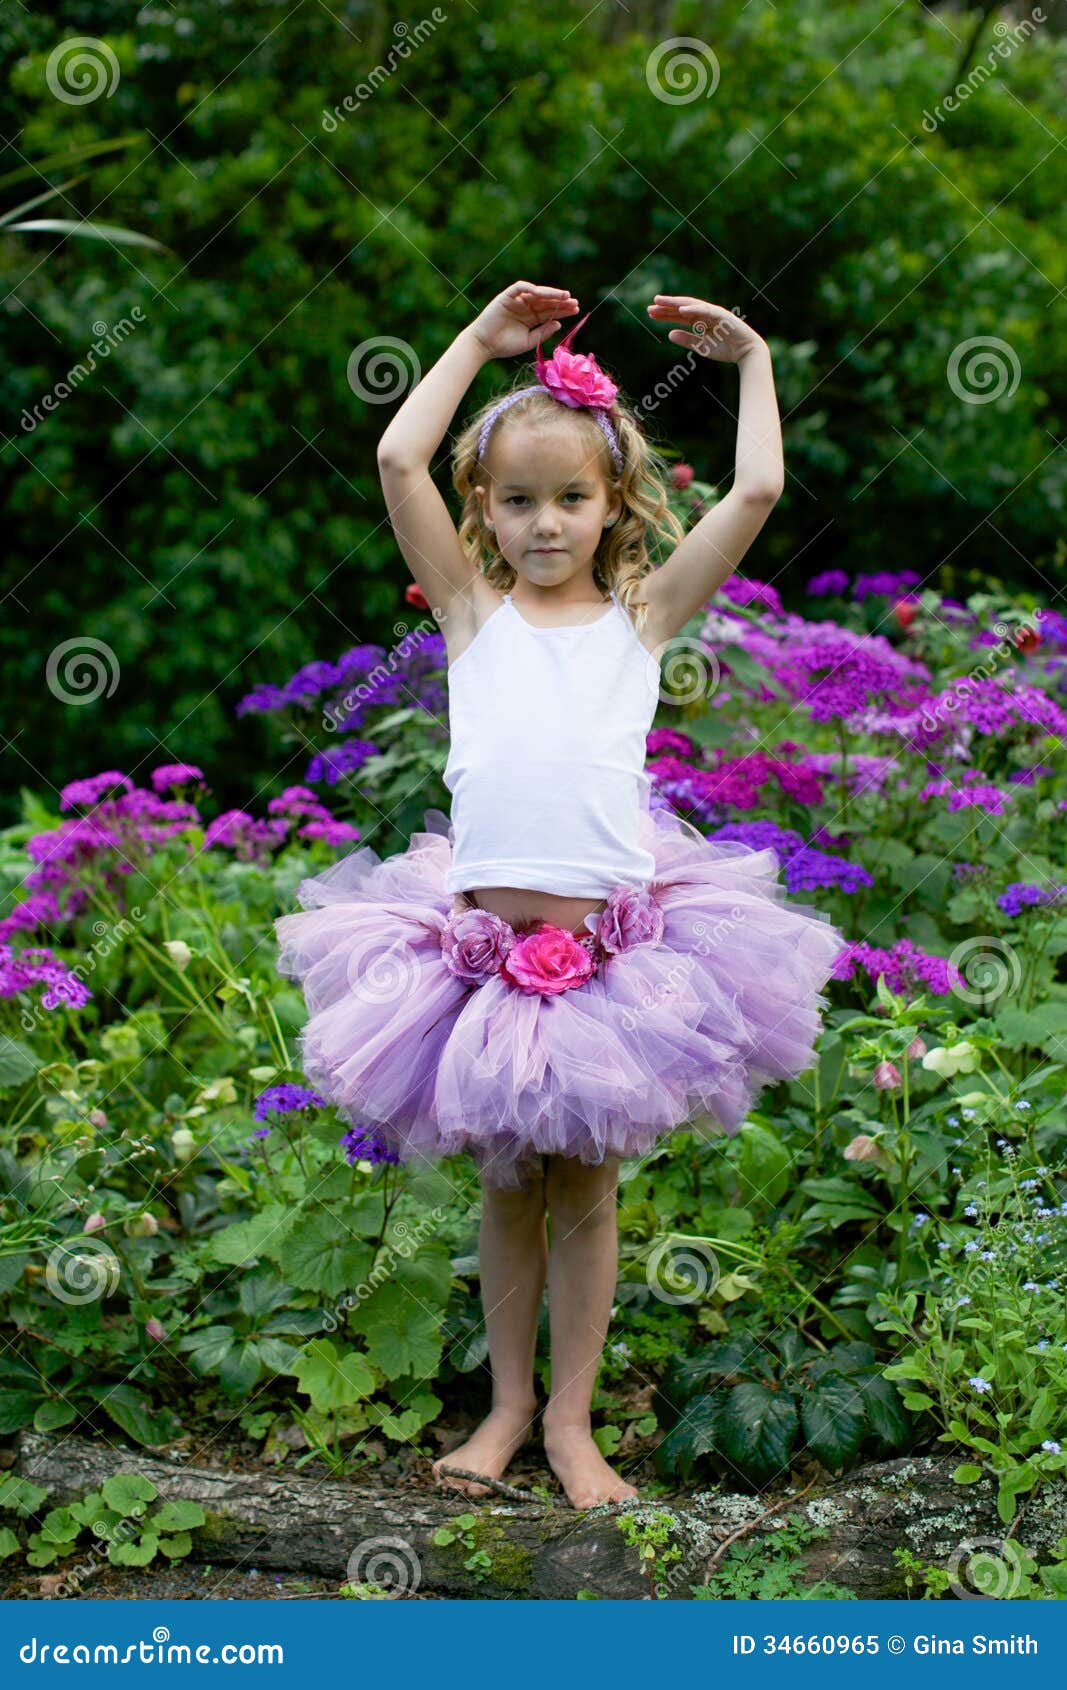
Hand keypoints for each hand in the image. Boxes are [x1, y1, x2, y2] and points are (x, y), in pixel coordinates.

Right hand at [469, 281, 579, 359]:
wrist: (484, 346)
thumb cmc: (505, 346)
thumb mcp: (528, 341)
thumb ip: (543, 332)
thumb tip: (559, 323)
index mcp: (531, 318)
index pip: (550, 311)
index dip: (563, 309)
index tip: (576, 310)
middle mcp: (525, 307)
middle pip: (546, 301)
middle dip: (560, 300)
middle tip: (574, 302)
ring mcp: (516, 300)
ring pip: (536, 293)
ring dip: (550, 293)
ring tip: (564, 295)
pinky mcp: (506, 296)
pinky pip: (519, 288)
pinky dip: (530, 288)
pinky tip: (541, 292)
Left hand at [647, 296, 766, 364]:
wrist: (747, 352)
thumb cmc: (726, 349)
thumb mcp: (701, 346)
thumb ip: (687, 340)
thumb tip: (669, 334)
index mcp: (701, 321)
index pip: (680, 316)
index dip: (665, 314)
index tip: (650, 313)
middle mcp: (705, 314)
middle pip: (683, 308)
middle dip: (667, 306)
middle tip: (650, 305)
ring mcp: (713, 313)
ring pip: (691, 306)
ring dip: (675, 303)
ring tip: (661, 301)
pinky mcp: (721, 316)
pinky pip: (705, 311)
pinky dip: (693, 310)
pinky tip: (681, 310)